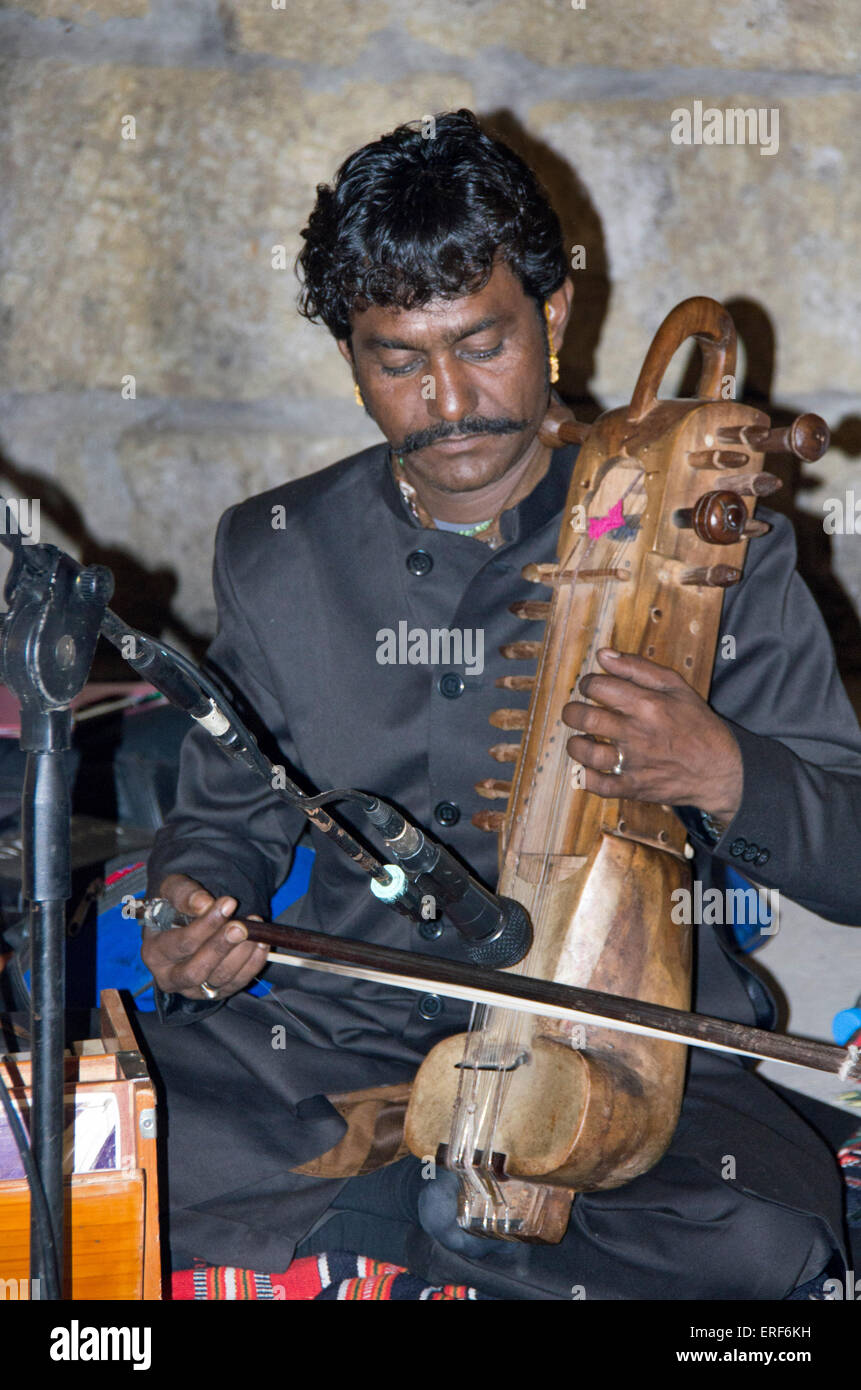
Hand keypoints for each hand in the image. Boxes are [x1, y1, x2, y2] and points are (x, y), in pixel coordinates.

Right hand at [141, 872, 268, 1001]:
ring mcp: (194, 989)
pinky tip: (262, 943)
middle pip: (196, 970)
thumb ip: (185, 894)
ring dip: (242, 954)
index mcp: (154, 952)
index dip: (206, 925)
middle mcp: (170, 977)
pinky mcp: (216, 992)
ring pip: (220, 978)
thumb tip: (203, 904)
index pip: (181, 944)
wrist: (182, 919)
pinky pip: (237, 983)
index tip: (228, 904)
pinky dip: (253, 964)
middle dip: (221, 947)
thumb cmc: (175, 904)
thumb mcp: (173, 889)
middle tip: (241, 926)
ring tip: (255, 929)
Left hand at [561, 649, 742, 820]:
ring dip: (576, 744)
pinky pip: (596, 785)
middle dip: (572, 712)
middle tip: (575, 713)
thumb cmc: (697, 724)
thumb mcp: (676, 687)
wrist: (721, 769)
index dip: (587, 684)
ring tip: (582, 740)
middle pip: (585, 718)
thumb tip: (603, 654)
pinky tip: (588, 767)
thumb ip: (638, 667)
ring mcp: (633, 763)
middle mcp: (636, 732)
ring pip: (585, 753)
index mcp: (647, 704)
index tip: (590, 688)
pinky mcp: (633, 787)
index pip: (598, 686)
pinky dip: (585, 777)